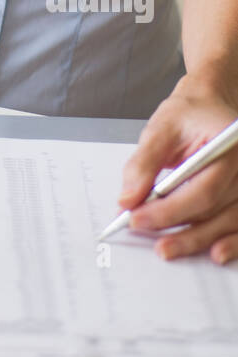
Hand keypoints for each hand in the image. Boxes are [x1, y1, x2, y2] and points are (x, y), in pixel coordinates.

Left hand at [117, 73, 237, 263]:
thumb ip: (143, 163)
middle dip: (179, 229)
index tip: (137, 219)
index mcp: (230, 144)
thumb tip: (129, 199)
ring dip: (198, 239)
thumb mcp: (160, 129)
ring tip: (168, 248)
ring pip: (228, 222)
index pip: (202, 189)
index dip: (168, 210)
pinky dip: (230, 241)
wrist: (210, 104)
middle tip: (149, 238)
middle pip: (215, 210)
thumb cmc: (189, 113)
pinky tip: (214, 252)